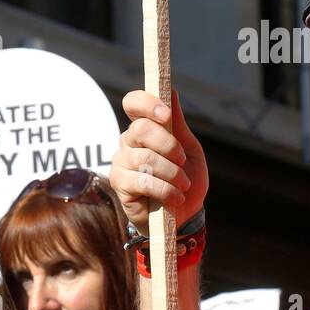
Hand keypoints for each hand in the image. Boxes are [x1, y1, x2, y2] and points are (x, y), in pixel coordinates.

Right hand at [110, 88, 207, 232]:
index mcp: (144, 128)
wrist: (184, 217)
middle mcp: (128, 141)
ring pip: (145, 158)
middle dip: (168, 145)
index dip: (147, 103)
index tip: (166, 116)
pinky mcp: (120, 184)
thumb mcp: (190, 151)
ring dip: (172, 173)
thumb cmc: (186, 180)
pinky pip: (143, 181)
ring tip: (183, 185)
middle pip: (140, 129)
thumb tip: (172, 91)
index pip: (133, 103)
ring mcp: (121, 162)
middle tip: (182, 161)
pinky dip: (166, 190)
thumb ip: (179, 125)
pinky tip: (176, 198)